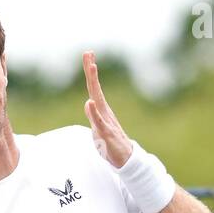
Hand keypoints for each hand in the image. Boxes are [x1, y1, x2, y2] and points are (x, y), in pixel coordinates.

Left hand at [82, 50, 132, 168]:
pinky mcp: (107, 133)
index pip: (93, 89)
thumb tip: (88, 104)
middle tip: (88, 53)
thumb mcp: (99, 128)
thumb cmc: (111, 144)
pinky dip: (94, 112)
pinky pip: (99, 121)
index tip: (88, 55)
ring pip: (98, 100)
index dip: (90, 73)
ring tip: (92, 67)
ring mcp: (106, 121)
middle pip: (95, 89)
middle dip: (91, 71)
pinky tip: (89, 102)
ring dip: (94, 83)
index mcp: (101, 110)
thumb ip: (93, 116)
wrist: (125, 158)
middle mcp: (104, 112)